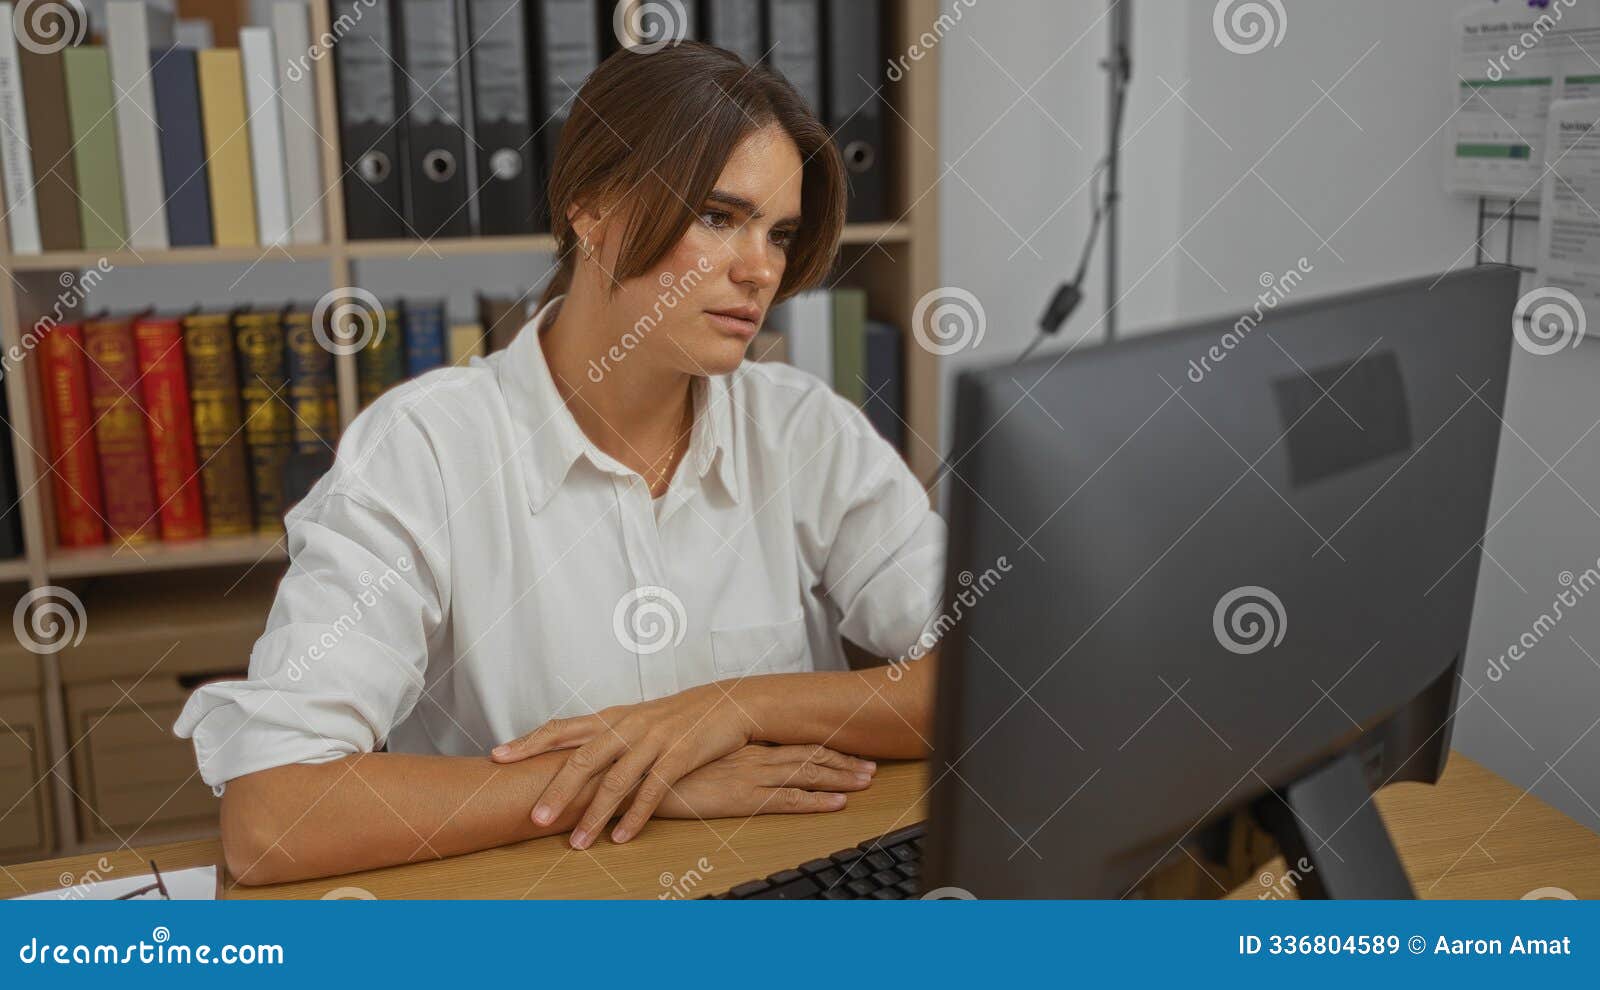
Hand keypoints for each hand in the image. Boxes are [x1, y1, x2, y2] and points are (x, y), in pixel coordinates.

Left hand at [490, 684, 754, 847]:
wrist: (729, 703)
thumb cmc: (680, 717)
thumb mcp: (639, 720)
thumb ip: (607, 738)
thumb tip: (571, 763)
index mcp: (612, 717)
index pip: (561, 728)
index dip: (528, 741)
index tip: (497, 756)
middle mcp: (627, 726)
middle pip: (582, 759)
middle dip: (556, 790)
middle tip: (534, 818)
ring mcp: (653, 739)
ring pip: (615, 780)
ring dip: (594, 815)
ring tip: (576, 843)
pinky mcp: (680, 754)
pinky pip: (652, 790)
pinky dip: (635, 816)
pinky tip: (621, 838)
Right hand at [656, 744, 876, 818]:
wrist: (639, 776)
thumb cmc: (663, 771)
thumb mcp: (696, 762)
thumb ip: (718, 763)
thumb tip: (730, 767)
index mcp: (743, 747)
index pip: (794, 745)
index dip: (824, 750)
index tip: (848, 752)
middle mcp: (753, 757)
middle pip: (809, 756)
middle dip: (843, 762)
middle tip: (871, 767)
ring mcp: (751, 775)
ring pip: (807, 774)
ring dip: (841, 777)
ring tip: (866, 781)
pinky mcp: (744, 797)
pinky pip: (790, 799)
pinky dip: (817, 801)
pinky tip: (838, 803)